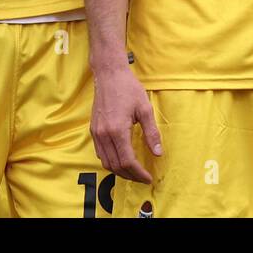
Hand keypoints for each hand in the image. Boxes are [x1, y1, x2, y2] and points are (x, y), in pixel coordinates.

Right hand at [90, 65, 161, 182]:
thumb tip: (158, 153)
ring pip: (106, 162)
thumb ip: (152, 133)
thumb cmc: (128, 88)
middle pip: (115, 165)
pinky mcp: (93, 130)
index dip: (138, 173)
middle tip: (142, 177)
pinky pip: (100, 153)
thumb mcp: (145, 109)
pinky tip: (121, 158)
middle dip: (130, 175)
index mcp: (117, 130)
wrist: (109, 74)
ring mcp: (96, 133)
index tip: (148, 177)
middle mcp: (104, 134)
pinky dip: (110, 161)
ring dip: (119, 170)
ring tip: (133, 171)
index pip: (127, 161)